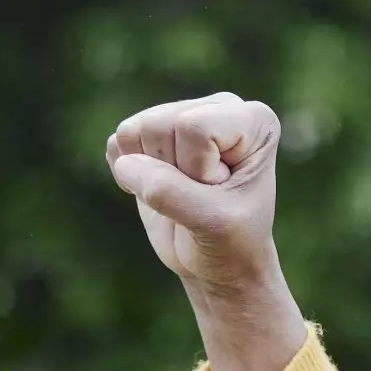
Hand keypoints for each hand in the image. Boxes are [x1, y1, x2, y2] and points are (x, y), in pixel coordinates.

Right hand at [106, 93, 281, 292]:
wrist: (219, 263)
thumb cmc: (231, 242)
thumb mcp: (211, 222)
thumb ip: (169, 192)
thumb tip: (125, 163)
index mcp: (254, 120)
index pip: (194, 127)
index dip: (196, 170)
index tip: (221, 192)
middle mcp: (220, 106)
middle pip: (158, 124)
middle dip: (172, 172)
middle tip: (200, 195)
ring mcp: (183, 115)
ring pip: (132, 131)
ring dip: (149, 174)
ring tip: (183, 191)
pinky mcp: (152, 134)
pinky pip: (117, 143)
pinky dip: (130, 176)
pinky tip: (158, 188)